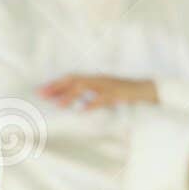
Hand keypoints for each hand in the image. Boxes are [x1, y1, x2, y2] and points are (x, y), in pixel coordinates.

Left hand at [38, 74, 157, 108]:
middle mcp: (99, 79)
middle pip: (74, 80)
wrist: (148, 89)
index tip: (41, 91)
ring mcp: (108, 85)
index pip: (71, 78)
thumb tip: (74, 104)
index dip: (56, 84)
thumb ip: (90, 95)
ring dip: (71, 95)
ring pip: (86, 87)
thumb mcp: (105, 92)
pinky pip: (104, 99)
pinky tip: (83, 110)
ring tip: (59, 104)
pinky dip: (93, 103)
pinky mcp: (118, 94)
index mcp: (95, 79)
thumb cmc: (125, 93)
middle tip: (42, 95)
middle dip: (57, 87)